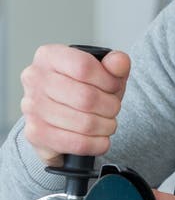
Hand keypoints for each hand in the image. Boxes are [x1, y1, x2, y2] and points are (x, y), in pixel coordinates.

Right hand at [20, 45, 130, 165]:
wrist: (60, 119)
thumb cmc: (83, 90)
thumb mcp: (103, 73)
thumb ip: (116, 64)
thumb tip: (119, 61)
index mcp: (49, 56)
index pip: (84, 67)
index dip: (108, 81)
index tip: (115, 87)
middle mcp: (34, 78)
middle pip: (86, 97)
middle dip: (110, 107)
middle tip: (114, 109)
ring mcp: (31, 107)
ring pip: (84, 123)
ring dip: (106, 126)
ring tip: (108, 123)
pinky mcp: (35, 133)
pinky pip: (76, 143)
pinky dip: (96, 144)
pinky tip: (101, 140)